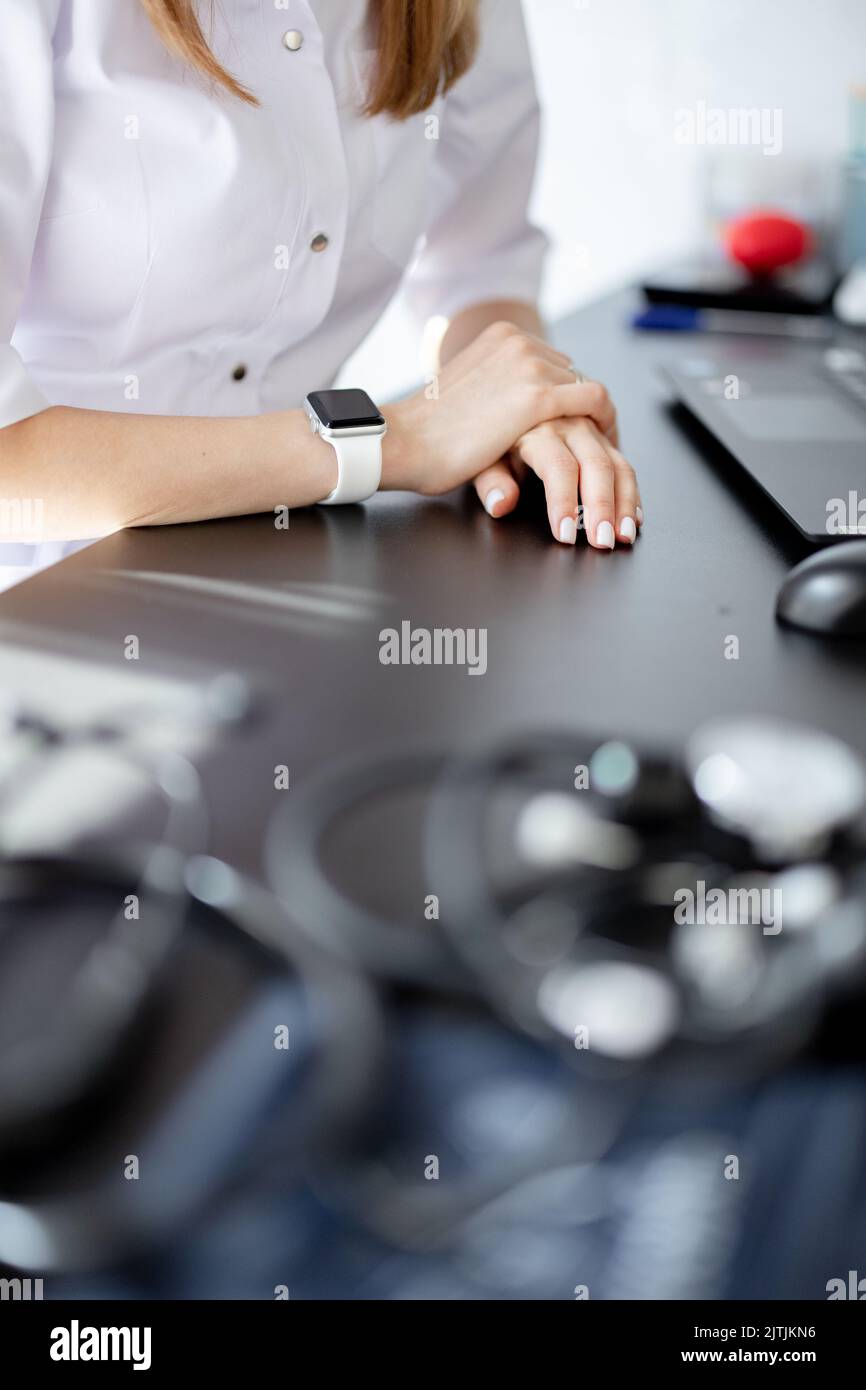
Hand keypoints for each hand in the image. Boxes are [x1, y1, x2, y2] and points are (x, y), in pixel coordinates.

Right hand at [381, 320, 618, 502]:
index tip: (581, 422)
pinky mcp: (538, 397)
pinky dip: (605, 426)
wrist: (402, 441)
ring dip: (596, 422)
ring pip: (588, 389)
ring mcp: (530, 365)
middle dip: (585, 411)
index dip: (572, 396)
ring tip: (602, 453)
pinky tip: (604, 449)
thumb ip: (499, 391)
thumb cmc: (425, 433)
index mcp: (500, 338)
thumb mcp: (469, 396)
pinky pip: (594, 404)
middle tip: (597, 443)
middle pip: (575, 375)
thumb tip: (518, 409)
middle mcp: (519, 342)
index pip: (555, 363)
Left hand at [475, 414, 642, 548]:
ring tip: (624, 535)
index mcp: (537, 426)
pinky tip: (632, 515)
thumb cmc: (485, 433)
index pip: (559, 467)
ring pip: (618, 462)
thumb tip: (501, 504)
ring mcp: (588, 427)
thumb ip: (491, 482)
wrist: (495, 399)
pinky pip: (622, 460)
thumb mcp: (478, 456)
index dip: (564, 502)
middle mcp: (568, 422)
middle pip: (597, 464)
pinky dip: (629, 490)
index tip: (565, 534)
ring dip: (625, 502)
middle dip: (603, 507)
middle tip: (602, 541)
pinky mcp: (600, 434)